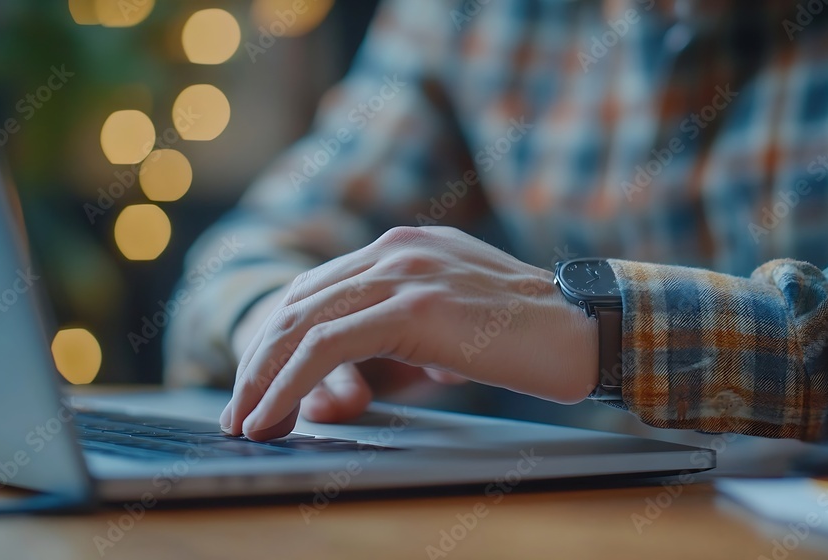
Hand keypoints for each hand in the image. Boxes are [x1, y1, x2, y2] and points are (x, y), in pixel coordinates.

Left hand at [219, 226, 598, 439]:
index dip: (278, 339)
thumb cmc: (530, 336)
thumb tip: (361, 378)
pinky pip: (327, 346)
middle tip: (238, 411)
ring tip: (246, 424)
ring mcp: (406, 269)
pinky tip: (274, 416)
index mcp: (406, 245)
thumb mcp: (455, 324)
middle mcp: (398, 247)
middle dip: (258, 361)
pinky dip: (289, 385)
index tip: (259, 385)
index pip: (318, 288)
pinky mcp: (414, 304)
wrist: (589, 330)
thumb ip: (405, 333)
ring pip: (302, 322)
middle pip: (299, 302)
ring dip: (262, 378)